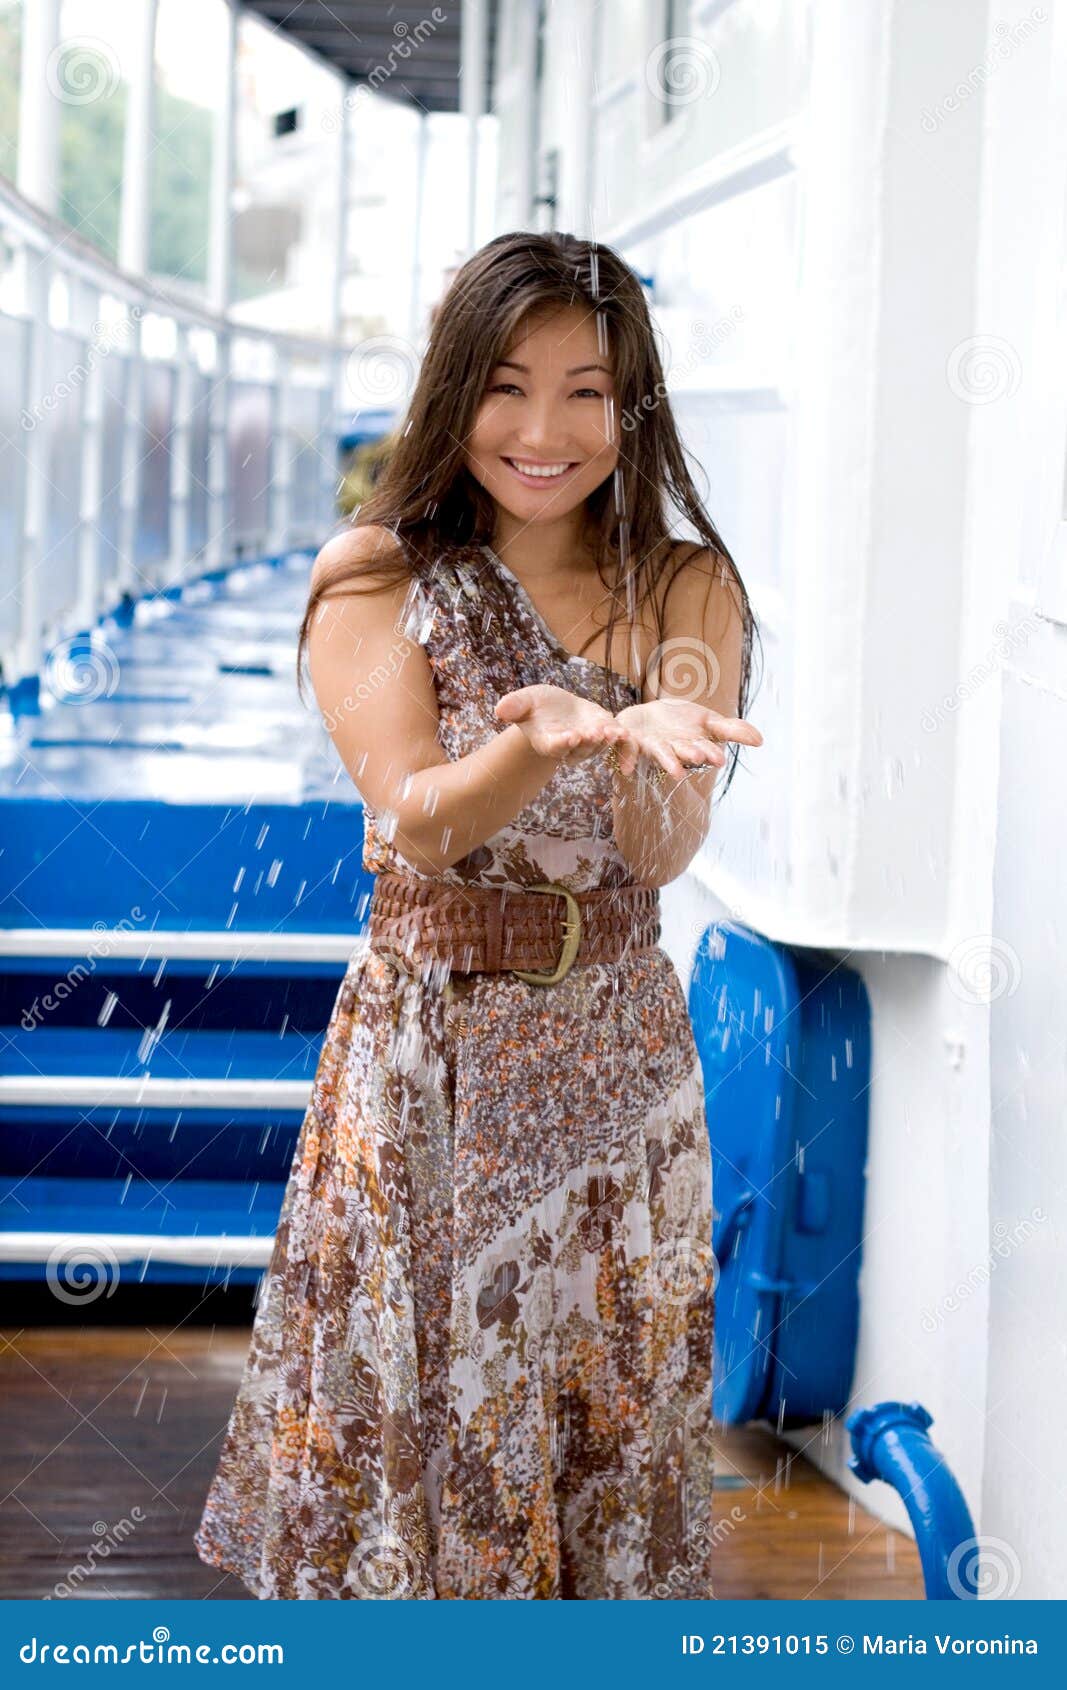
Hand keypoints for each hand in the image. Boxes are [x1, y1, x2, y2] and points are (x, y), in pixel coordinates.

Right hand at [494, 684, 635, 766]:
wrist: (555, 710)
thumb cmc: (536, 707)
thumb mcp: (524, 702)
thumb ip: (514, 706)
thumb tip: (499, 709)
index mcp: (548, 742)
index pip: (554, 747)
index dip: (562, 743)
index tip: (569, 736)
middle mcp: (570, 748)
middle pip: (580, 750)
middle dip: (588, 742)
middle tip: (594, 733)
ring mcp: (589, 744)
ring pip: (599, 747)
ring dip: (607, 742)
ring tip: (613, 732)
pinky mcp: (604, 736)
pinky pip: (616, 746)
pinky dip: (624, 747)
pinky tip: (629, 738)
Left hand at [612, 699, 763, 780]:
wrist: (648, 718)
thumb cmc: (682, 723)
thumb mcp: (709, 722)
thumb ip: (732, 730)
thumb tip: (760, 740)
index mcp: (692, 745)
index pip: (703, 749)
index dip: (710, 753)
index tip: (719, 758)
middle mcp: (671, 749)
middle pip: (680, 753)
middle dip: (687, 756)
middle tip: (696, 759)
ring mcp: (649, 746)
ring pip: (656, 753)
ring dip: (665, 761)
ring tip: (674, 771)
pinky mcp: (628, 739)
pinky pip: (624, 747)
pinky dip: (624, 757)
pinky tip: (623, 767)